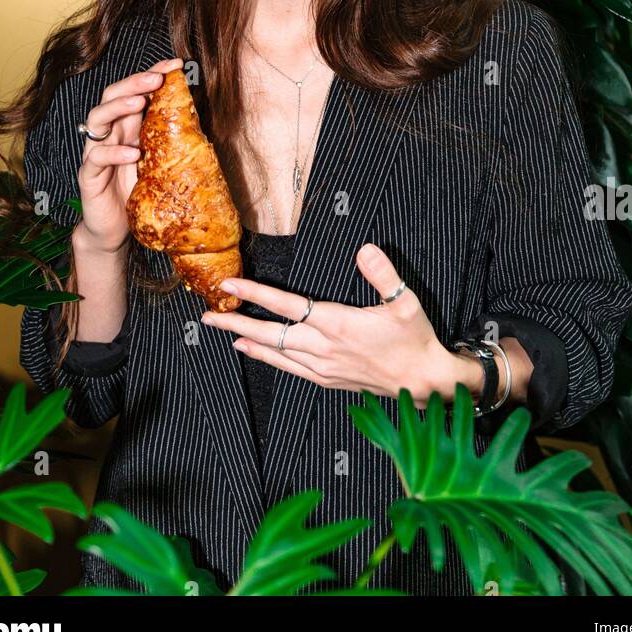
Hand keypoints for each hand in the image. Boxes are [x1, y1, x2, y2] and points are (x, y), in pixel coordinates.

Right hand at [75, 56, 183, 253]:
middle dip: (134, 83)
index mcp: (126, 125)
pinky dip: (114, 152)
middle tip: (156, 78)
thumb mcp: (155, 160)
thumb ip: (163, 137)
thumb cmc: (135, 191)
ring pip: (97, 119)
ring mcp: (95, 152)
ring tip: (139, 103)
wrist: (114, 229)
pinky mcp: (89, 176)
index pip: (134, 91)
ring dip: (119, 108)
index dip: (152, 74)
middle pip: (112, 96)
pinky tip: (132, 152)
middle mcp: (109, 133)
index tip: (175, 63)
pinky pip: (96, 158)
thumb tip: (193, 113)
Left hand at [199, 241, 456, 407]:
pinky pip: (289, 367)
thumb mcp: (406, 301)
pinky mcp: (328, 380)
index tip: (230, 284)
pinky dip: (268, 358)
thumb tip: (365, 249)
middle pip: (270, 332)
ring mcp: (323, 367)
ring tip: (223, 331)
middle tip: (208, 315)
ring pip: (276, 352)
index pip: (287, 305)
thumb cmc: (415, 340)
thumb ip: (383, 274)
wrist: (423, 382)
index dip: (255, 293)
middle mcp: (324, 347)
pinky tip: (255, 351)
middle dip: (237, 322)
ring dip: (247, 339)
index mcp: (337, 323)